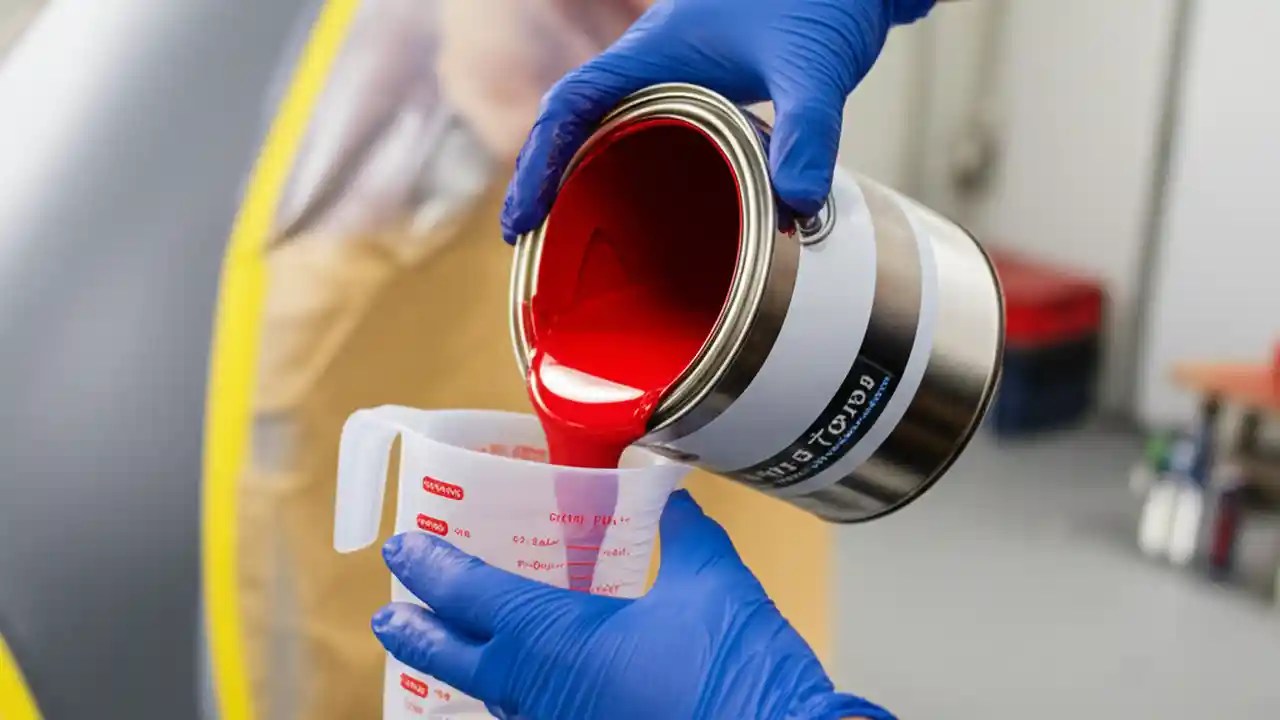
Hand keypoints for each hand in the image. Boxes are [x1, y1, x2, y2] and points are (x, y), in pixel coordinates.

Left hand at [373, 490, 894, 719]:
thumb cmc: (740, 678)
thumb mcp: (712, 581)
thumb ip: (684, 533)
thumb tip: (674, 500)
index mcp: (558, 640)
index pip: (473, 595)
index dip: (433, 567)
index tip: (403, 549)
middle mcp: (545, 693)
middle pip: (459, 659)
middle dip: (418, 632)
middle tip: (388, 614)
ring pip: (496, 697)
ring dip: (468, 668)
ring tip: (450, 652)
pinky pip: (535, 719)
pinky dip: (517, 698)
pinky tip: (530, 692)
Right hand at [499, 0, 937, 241]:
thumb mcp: (816, 66)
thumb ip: (808, 131)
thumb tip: (799, 206)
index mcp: (658, 51)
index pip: (573, 104)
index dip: (539, 162)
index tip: (522, 218)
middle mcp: (659, 62)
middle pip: (579, 121)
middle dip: (548, 178)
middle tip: (533, 240)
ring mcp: (681, 74)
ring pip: (613, 127)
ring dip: (586, 175)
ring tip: (572, 233)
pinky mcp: (709, 87)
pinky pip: (651, 129)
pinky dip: (633, 168)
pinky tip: (647, 206)